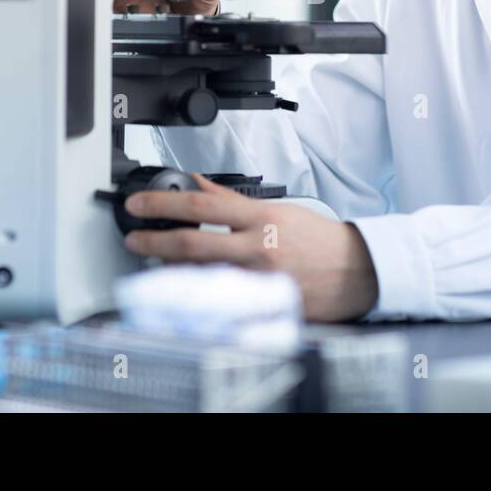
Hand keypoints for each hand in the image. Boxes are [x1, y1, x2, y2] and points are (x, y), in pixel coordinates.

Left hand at [122, 174, 379, 321]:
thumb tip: (198, 184)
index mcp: (261, 217)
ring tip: (151, 264)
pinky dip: (197, 293)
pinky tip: (182, 290)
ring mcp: (259, 280)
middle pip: (194, 243)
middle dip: (155, 241)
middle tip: (133, 239)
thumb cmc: (319, 240)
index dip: (164, 204)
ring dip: (169, 271)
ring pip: (201, 276)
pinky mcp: (263, 306)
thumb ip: (233, 200)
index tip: (139, 205)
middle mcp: (257, 247)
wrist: (356, 272)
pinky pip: (221, 301)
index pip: (202, 206)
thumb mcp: (278, 209)